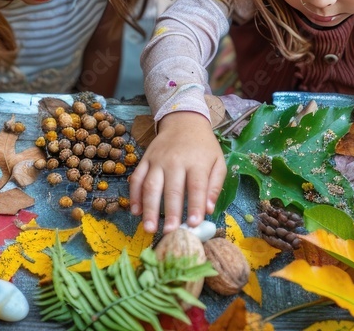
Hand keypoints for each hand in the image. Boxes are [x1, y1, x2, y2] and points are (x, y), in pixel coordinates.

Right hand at [128, 111, 226, 233]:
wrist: (184, 121)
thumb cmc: (204, 146)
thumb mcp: (218, 162)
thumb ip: (215, 186)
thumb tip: (208, 209)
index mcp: (197, 162)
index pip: (196, 186)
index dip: (195, 206)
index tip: (193, 224)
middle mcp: (175, 160)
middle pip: (172, 189)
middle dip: (170, 212)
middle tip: (170, 232)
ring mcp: (157, 160)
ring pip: (151, 186)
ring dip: (149, 208)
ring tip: (149, 228)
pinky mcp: (145, 159)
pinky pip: (137, 178)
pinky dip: (134, 195)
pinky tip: (135, 211)